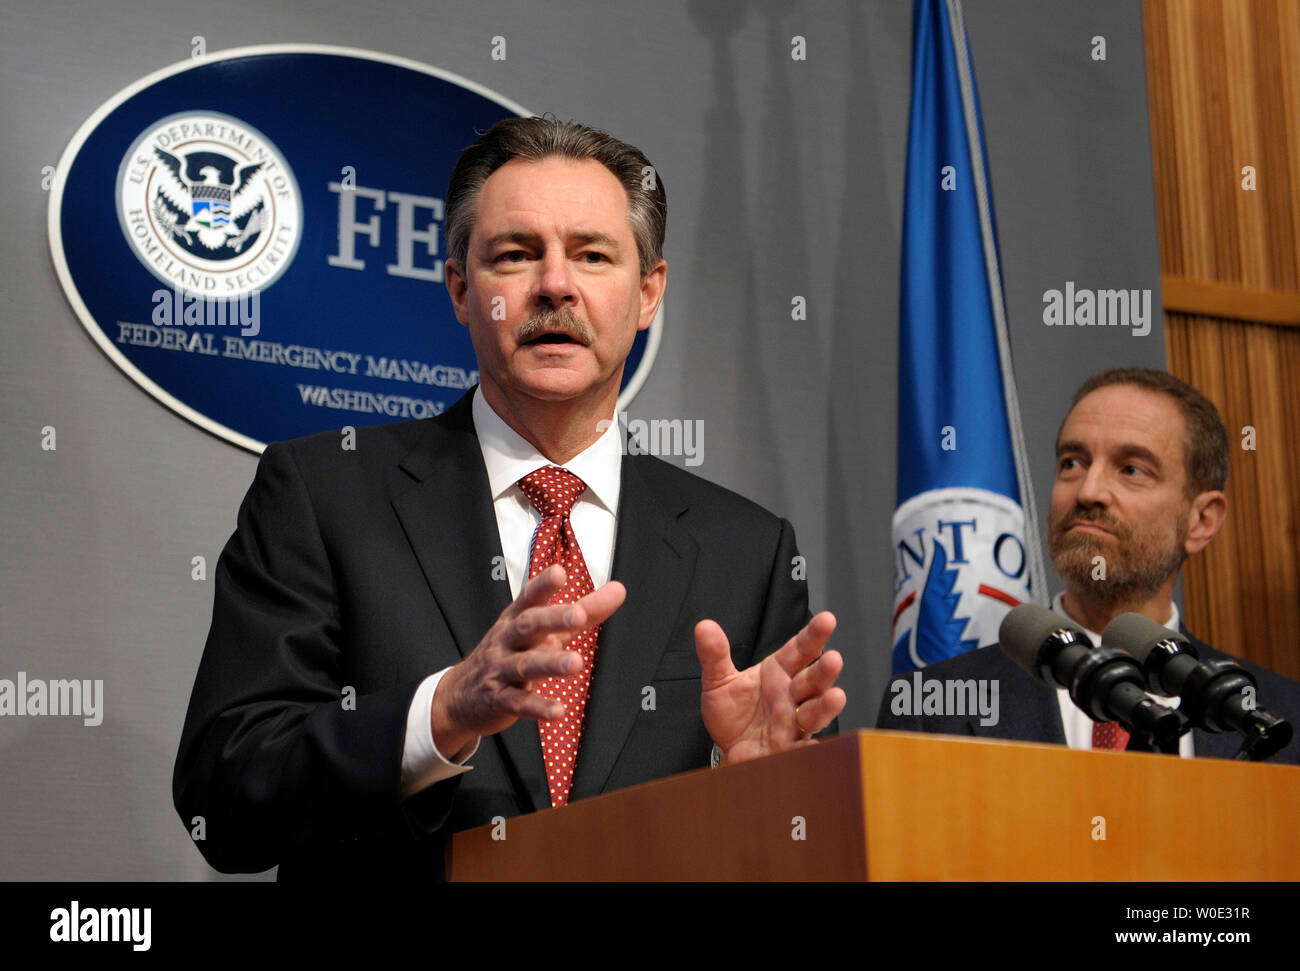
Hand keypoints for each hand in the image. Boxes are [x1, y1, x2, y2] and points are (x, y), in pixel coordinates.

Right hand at [430, 565, 625, 756]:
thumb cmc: (512, 652)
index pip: (530, 597)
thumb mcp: (545, 630)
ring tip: (576, 663)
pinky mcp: (499, 700)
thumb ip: (584, 611)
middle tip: (578, 615)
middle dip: (552, 618)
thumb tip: (619, 590)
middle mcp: (507, 640)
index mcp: (517, 618)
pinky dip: (539, 707)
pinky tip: (559, 711)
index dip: (544, 584)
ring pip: (525, 665)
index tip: (560, 572)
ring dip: (550, 663)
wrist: (462, 694)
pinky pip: (519, 703)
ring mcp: (501, 670)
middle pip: (528, 625)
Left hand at [696, 612, 843, 765]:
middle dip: (824, 671)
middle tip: (833, 659)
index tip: (826, 620)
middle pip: (813, 680)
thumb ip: (714, 655)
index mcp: (779, 671)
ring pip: (815, 712)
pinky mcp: (790, 749)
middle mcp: (792, 695)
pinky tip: (813, 744)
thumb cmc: (731, 712)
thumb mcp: (718, 681)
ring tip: (835, 697)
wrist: (729, 749)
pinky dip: (810, 747)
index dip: (813, 635)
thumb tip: (704, 628)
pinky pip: (804, 748)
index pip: (800, 649)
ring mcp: (794, 723)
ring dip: (826, 705)